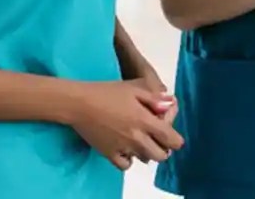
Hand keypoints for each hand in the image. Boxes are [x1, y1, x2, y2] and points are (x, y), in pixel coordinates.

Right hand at [66, 79, 184, 169]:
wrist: (79, 104)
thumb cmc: (106, 92)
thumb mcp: (133, 88)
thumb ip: (155, 98)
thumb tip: (170, 104)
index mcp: (145, 121)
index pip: (172, 140)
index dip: (175, 137)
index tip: (168, 131)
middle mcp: (137, 139)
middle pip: (161, 155)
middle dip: (163, 147)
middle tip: (156, 136)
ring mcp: (123, 149)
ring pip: (145, 160)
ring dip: (147, 152)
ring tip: (140, 139)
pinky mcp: (109, 155)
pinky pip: (125, 165)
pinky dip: (129, 159)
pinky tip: (126, 148)